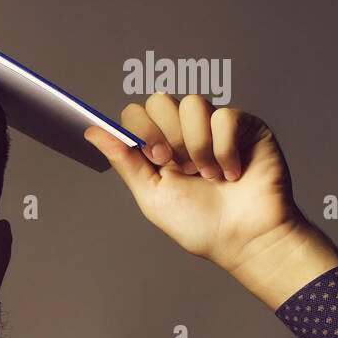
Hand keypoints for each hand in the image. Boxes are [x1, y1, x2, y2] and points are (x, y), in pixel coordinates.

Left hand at [83, 94, 304, 272]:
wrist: (241, 237)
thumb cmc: (199, 224)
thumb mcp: (151, 194)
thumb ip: (125, 160)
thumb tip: (92, 132)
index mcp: (160, 146)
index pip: (137, 112)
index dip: (143, 130)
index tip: (157, 159)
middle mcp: (186, 131)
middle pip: (161, 100)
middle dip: (168, 137)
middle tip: (182, 168)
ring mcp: (215, 125)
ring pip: (193, 104)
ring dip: (197, 148)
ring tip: (209, 176)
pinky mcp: (245, 125)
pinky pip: (225, 117)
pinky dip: (225, 151)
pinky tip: (232, 173)